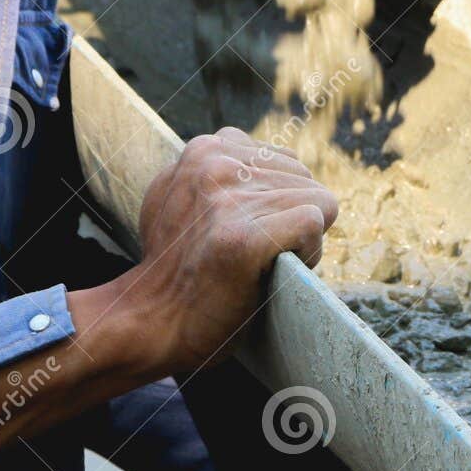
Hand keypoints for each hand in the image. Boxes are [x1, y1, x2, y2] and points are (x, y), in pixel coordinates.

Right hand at [101, 127, 338, 375]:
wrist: (153, 321)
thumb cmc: (175, 266)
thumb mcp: (180, 196)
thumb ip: (217, 171)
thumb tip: (264, 157)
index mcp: (205, 149)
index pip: (285, 161)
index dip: (278, 203)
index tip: (244, 231)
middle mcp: (217, 165)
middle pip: (306, 180)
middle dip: (292, 218)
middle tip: (253, 254)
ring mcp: (230, 201)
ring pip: (317, 202)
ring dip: (301, 240)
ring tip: (257, 264)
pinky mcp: (244, 238)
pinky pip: (314, 222)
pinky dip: (308, 253)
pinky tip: (271, 271)